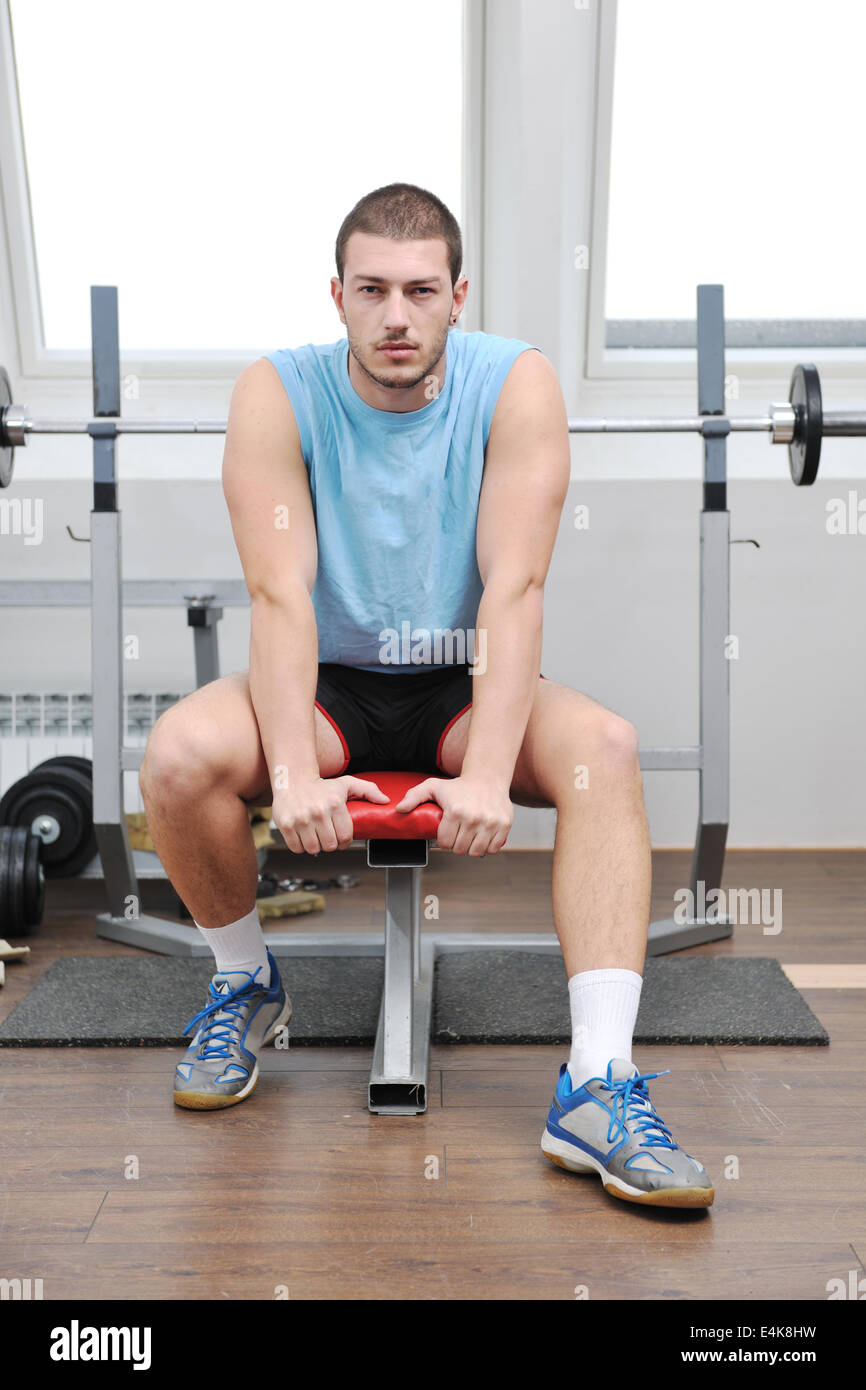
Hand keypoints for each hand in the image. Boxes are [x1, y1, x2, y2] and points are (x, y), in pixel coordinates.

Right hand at [272, 774, 389, 854]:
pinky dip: (300, 847)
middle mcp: (318, 812)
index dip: (344, 843)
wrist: (292, 779)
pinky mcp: (285, 825)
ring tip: (316, 836)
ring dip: (316, 846)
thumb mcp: (346, 784)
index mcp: (335, 804)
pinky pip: (296, 848)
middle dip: (330, 844)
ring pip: (313, 849)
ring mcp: (300, 819)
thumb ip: (368, 790)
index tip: (341, 841)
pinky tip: (304, 837)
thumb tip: (385, 801)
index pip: (344, 837)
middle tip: (327, 837)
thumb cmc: (322, 785)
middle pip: (330, 845)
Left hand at [394, 775, 513, 855]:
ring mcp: (490, 823)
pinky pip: (493, 848)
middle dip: (457, 844)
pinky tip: (482, 836)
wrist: (488, 777)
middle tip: (458, 834)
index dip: (444, 840)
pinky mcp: (504, 825)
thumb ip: (414, 797)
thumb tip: (400, 809)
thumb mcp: (433, 786)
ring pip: (476, 852)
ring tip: (469, 837)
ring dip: (471, 847)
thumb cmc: (459, 785)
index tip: (446, 833)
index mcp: (455, 811)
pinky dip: (488, 846)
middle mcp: (474, 818)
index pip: (445, 843)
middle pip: (460, 849)